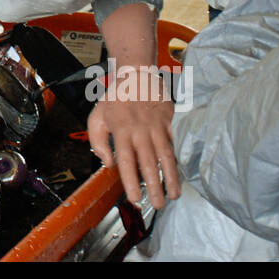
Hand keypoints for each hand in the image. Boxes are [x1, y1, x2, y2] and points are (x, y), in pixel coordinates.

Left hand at [87, 70, 180, 209]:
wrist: (137, 74)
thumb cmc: (115, 98)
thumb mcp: (97, 116)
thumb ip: (97, 141)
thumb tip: (108, 163)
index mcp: (121, 130)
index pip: (126, 161)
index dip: (130, 181)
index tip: (135, 198)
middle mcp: (140, 130)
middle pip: (148, 163)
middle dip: (154, 186)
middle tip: (157, 205)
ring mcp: (157, 126)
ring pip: (166, 155)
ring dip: (171, 177)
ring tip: (174, 195)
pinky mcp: (170, 121)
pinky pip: (176, 142)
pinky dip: (180, 159)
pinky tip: (182, 173)